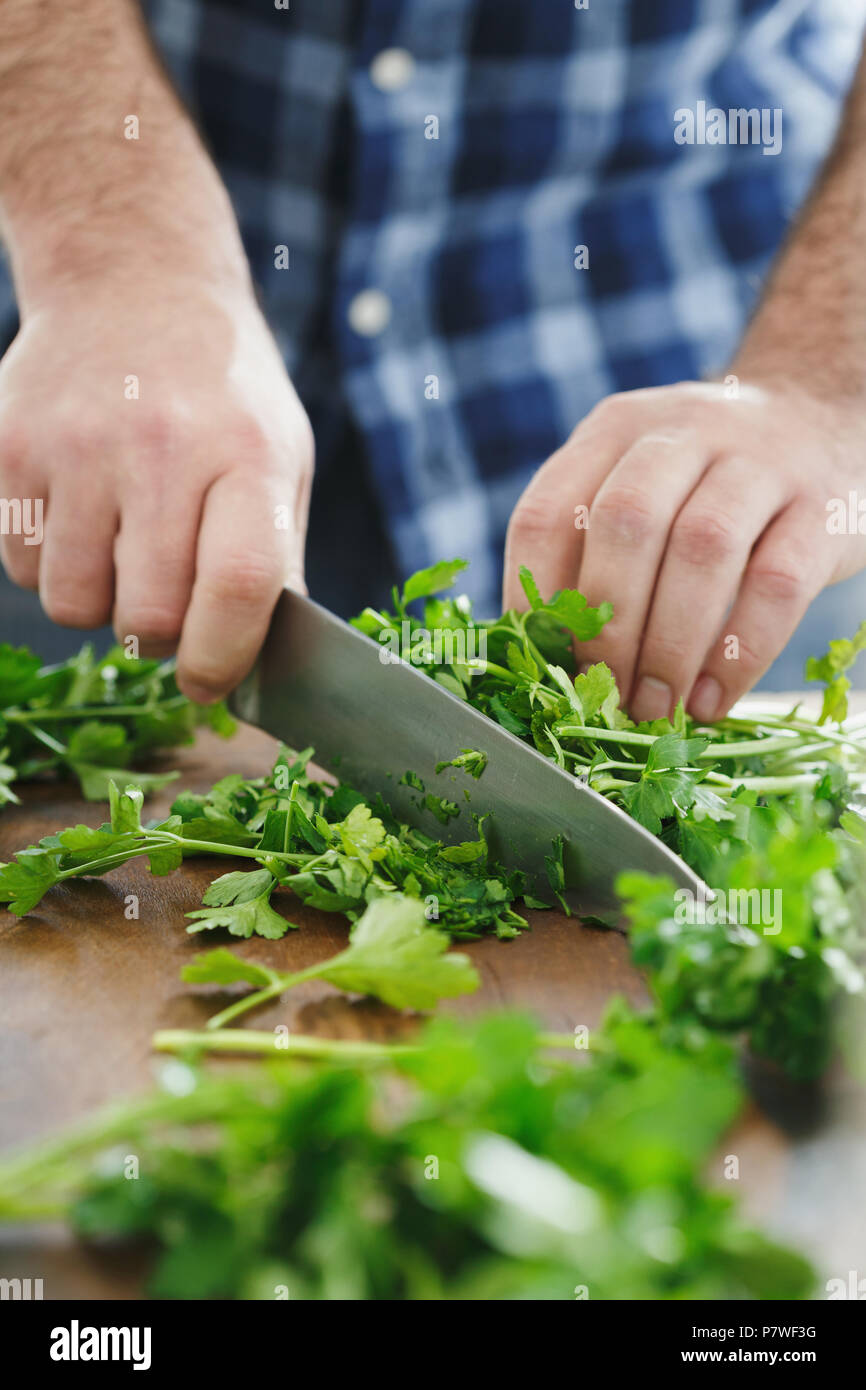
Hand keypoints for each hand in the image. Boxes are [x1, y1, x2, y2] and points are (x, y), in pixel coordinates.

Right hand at [0, 269, 312, 701]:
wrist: (134, 284)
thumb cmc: (224, 398)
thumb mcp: (281, 460)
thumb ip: (275, 562)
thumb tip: (258, 667)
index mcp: (247, 456)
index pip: (237, 583)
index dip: (223, 657)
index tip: (211, 684)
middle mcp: (161, 448)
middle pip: (148, 618)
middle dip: (160, 635)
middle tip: (169, 597)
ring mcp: (76, 445)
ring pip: (74, 605)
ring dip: (100, 601)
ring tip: (123, 544)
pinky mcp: (9, 446)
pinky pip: (20, 567)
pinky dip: (50, 564)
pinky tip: (79, 513)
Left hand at [504, 379, 865, 721]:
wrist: (825, 419)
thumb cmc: (707, 481)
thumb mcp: (641, 484)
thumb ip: (593, 550)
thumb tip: (550, 663)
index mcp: (614, 431)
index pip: (547, 513)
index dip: (534, 600)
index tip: (542, 664)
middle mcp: (683, 432)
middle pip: (625, 523)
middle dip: (606, 626)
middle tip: (605, 696)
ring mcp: (761, 462)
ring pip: (701, 549)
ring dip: (669, 646)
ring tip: (657, 709)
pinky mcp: (824, 509)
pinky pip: (778, 584)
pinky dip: (739, 653)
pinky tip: (712, 699)